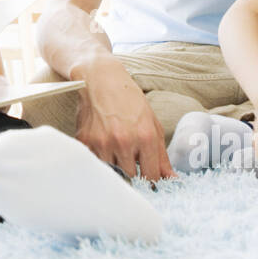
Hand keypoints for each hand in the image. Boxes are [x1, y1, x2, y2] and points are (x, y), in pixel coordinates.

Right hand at [74, 57, 174, 181]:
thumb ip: (162, 155)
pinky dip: (99, 154)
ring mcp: (102, 142)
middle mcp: (124, 141)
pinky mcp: (85, 141)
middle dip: (131, 168)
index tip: (148, 176)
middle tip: (128, 152)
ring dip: (114, 162)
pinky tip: (102, 138)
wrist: (101, 79)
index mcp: (146, 137)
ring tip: (114, 142)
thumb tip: (171, 179)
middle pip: (131, 176)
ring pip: (112, 170)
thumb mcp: (153, 124)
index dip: (151, 178)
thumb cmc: (130, 100)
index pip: (151, 176)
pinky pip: (95, 160)